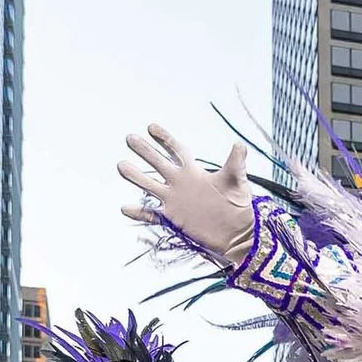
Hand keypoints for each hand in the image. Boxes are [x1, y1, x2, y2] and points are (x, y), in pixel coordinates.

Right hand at [118, 126, 256, 258]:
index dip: (164, 139)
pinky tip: (126, 208)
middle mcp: (181, 183)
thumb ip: (236, 163)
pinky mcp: (174, 218)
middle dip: (144, 151)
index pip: (176, 150)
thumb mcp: (238, 182)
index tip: (151, 127)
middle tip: (130, 138)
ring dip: (136, 176)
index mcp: (194, 172)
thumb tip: (239, 145)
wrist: (238, 233)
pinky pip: (153, 214)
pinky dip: (140, 212)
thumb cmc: (240, 206)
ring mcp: (175, 201)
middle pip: (158, 163)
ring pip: (150, 186)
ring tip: (121, 165)